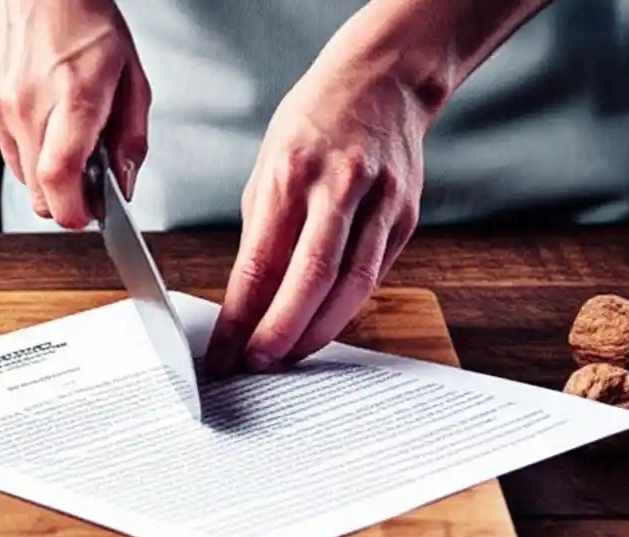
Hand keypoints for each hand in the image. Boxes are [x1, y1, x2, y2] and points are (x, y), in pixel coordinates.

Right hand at [0, 0, 150, 228]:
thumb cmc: (85, 21)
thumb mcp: (131, 77)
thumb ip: (131, 139)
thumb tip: (123, 187)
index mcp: (73, 98)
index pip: (59, 179)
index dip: (74, 211)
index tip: (88, 214)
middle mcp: (27, 106)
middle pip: (39, 192)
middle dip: (63, 196)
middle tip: (81, 173)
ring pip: (20, 172)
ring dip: (42, 163)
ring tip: (57, 121)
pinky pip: (0, 147)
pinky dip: (19, 140)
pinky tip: (33, 107)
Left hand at [203, 46, 430, 376]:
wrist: (383, 80)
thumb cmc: (313, 125)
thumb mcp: (268, 168)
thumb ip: (262, 235)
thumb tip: (247, 303)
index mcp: (290, 175)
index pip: (259, 264)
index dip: (240, 318)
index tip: (223, 352)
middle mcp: (337, 188)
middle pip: (310, 280)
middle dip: (281, 334)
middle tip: (258, 365)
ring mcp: (379, 201)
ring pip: (351, 286)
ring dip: (317, 332)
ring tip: (288, 356)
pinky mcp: (405, 215)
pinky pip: (374, 274)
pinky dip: (345, 308)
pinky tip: (323, 325)